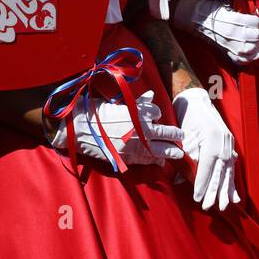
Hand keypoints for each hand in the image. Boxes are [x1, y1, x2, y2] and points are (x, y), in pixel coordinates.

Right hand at [50, 90, 184, 166]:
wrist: (76, 129)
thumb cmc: (95, 112)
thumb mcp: (117, 104)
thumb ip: (137, 103)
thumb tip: (151, 96)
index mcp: (135, 113)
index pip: (155, 113)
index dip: (156, 114)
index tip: (156, 116)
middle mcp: (137, 129)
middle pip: (162, 132)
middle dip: (173, 135)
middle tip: (181, 136)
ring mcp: (132, 145)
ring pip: (157, 150)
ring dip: (169, 151)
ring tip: (177, 154)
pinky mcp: (124, 157)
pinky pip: (144, 160)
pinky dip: (153, 161)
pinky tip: (160, 161)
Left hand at [171, 87, 238, 210]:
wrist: (196, 102)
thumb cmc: (187, 119)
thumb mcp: (183, 139)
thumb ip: (185, 161)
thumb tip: (181, 181)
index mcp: (212, 141)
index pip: (206, 168)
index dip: (202, 184)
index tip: (198, 198)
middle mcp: (224, 144)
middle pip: (219, 173)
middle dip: (214, 192)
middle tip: (209, 206)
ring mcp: (229, 145)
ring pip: (228, 172)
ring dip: (225, 191)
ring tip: (224, 206)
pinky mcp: (230, 146)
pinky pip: (232, 167)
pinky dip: (232, 182)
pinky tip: (235, 196)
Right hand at [173, 0, 258, 64]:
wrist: (196, 19)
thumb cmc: (214, 9)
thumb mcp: (230, 4)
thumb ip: (249, 7)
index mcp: (233, 19)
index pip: (256, 22)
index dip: (257, 20)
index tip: (253, 20)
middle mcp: (232, 33)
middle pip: (256, 36)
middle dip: (258, 32)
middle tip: (254, 29)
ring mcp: (229, 44)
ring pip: (252, 49)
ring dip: (257, 44)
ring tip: (254, 40)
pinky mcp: (226, 52)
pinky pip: (243, 60)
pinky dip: (253, 58)